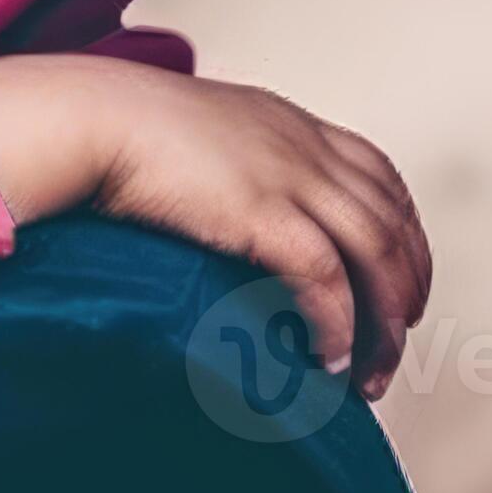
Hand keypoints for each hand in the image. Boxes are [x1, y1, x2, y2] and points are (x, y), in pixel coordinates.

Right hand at [0, 56, 430, 396]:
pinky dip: (338, 324)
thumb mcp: (191, 132)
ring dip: (382, 324)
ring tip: (369, 374)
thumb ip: (221, 163)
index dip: (404, 234)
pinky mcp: (263, 213)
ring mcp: (289, 176)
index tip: (401, 279)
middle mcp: (304, 147)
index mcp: (290, 125)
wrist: (85, 118)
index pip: (381, 178)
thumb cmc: (112, 128)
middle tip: (396, 340)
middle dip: (406, 289)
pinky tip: (326, 358)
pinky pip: (326, 279)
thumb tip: (213, 207)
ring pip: (375, 256)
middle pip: (391, 223)